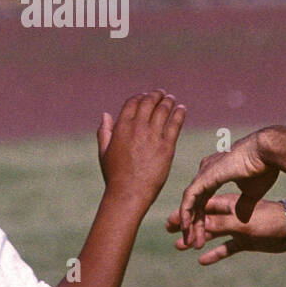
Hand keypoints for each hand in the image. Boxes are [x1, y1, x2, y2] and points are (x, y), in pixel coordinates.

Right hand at [97, 90, 186, 210]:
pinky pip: (175, 123)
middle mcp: (137, 127)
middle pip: (149, 102)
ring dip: (169, 101)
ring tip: (172, 99)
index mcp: (121, 127)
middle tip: (162, 94)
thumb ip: (104, 131)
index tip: (146, 96)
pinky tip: (182, 109)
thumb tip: (106, 114)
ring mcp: (153, 136)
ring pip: (164, 109)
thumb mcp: (104, 152)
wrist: (129, 193)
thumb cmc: (115, 175)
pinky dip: (179, 113)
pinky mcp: (167, 146)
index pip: (133, 102)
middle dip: (157, 95)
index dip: (140, 96)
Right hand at [166, 194, 285, 264]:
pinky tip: (202, 261)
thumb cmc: (269, 219)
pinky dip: (214, 253)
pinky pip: (225, 247)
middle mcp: (229, 214)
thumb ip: (220, 224)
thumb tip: (198, 225)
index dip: (185, 214)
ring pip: (211, 234)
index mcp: (226, 204)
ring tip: (179, 246)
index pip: (200, 207)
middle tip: (168, 231)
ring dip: (196, 239)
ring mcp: (236, 227)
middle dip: (186, 225)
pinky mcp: (245, 240)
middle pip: (202, 219)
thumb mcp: (242, 222)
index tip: (172, 222)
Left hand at [177, 129, 277, 246]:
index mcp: (217, 175)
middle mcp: (208, 174)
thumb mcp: (253, 193)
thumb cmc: (264, 170)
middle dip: (189, 224)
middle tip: (185, 241)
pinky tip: (185, 227)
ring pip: (190, 203)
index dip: (200, 219)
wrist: (268, 153)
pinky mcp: (206, 176)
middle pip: (194, 203)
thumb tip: (241, 215)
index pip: (203, 201)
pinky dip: (187, 213)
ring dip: (189, 223)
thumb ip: (243, 204)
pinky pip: (190, 198)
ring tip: (185, 242)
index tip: (197, 236)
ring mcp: (205, 174)